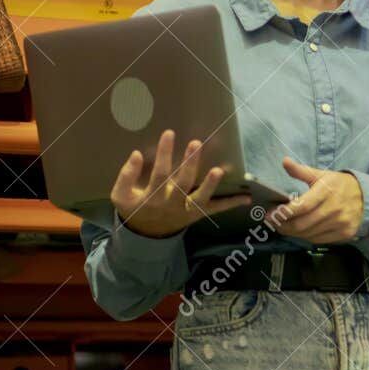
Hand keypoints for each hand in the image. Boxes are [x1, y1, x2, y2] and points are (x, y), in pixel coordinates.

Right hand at [110, 129, 252, 238]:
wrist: (146, 235)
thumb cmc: (134, 207)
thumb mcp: (120, 196)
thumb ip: (126, 176)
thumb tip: (136, 154)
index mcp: (152, 196)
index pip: (159, 173)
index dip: (164, 154)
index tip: (169, 133)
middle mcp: (171, 203)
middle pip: (182, 183)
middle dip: (189, 164)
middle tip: (196, 143)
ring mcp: (186, 210)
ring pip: (200, 199)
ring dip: (210, 185)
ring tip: (219, 170)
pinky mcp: (198, 214)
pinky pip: (216, 210)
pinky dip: (231, 204)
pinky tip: (247, 197)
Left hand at [270, 157, 364, 243]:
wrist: (366, 197)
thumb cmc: (339, 185)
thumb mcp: (322, 175)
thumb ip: (301, 171)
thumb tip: (284, 161)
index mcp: (326, 191)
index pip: (301, 207)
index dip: (283, 213)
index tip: (270, 213)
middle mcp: (334, 209)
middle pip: (302, 224)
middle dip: (283, 225)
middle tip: (273, 222)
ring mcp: (340, 223)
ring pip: (308, 234)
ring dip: (292, 232)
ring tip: (284, 226)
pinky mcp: (344, 233)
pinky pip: (318, 240)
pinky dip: (306, 237)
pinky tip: (300, 230)